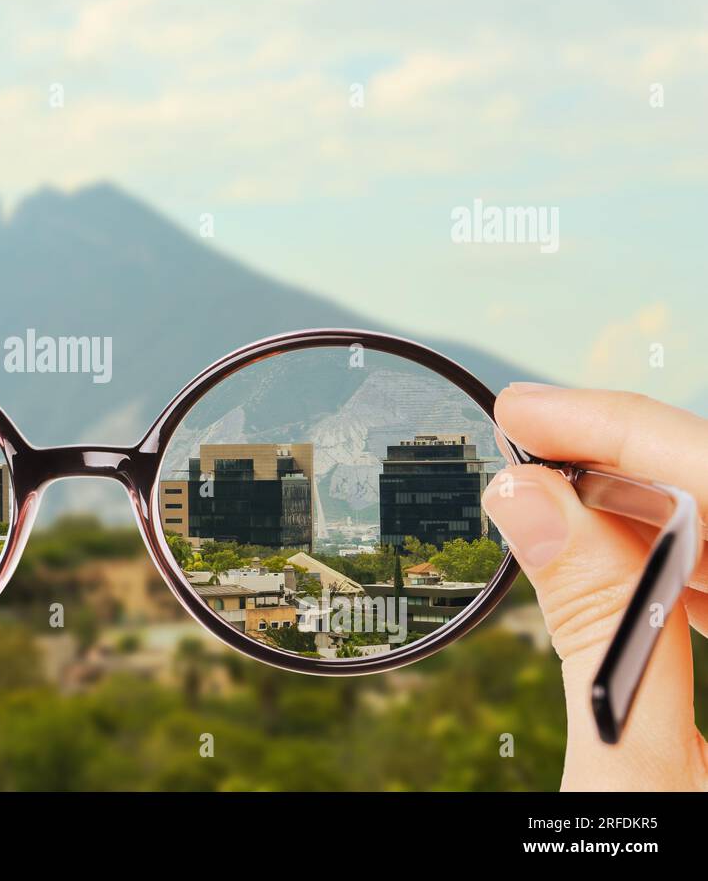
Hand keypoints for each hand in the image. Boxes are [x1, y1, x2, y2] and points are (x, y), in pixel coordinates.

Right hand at [482, 383, 707, 790]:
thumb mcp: (628, 775)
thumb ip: (590, 635)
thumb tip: (526, 503)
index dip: (628, 431)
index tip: (528, 409)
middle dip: (622, 463)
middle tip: (517, 444)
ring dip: (637, 512)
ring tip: (541, 492)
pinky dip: (666, 565)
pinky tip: (606, 557)